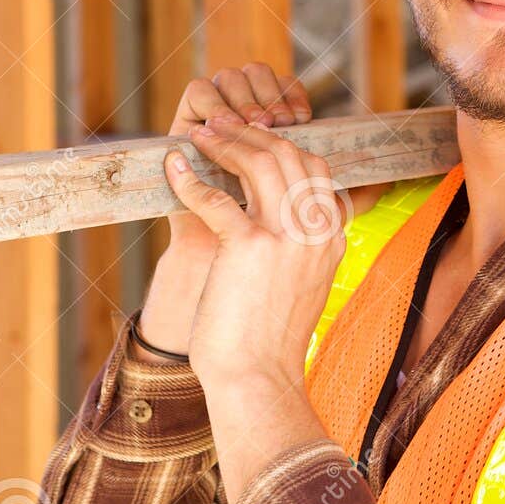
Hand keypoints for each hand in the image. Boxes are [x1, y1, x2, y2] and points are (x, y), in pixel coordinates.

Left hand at [134, 64, 311, 360]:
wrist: (260, 380)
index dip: (280, 144)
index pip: (315, 168)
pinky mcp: (249, 247)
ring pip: (261, 162)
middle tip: (219, 123)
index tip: (250, 137)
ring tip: (200, 133)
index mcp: (331, 237)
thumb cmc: (270, 340)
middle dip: (251, 132)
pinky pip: (218, 196)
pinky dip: (191, 177)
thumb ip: (301, 249)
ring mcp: (287, 236)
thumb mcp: (302, 285)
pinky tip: (173, 166)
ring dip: (226, 141)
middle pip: (290, 154)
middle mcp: (316, 230)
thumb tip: (280, 226)